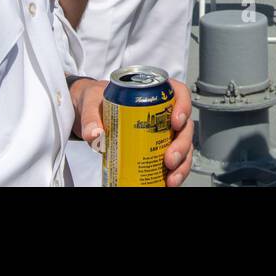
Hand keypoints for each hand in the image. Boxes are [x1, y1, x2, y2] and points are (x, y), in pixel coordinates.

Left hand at [70, 76, 195, 186]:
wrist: (90, 115)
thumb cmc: (96, 101)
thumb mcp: (91, 102)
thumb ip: (91, 117)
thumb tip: (96, 135)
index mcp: (154, 93)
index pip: (179, 93)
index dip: (184, 106)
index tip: (176, 122)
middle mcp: (164, 112)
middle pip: (185, 125)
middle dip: (182, 144)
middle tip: (169, 159)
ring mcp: (163, 132)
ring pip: (183, 146)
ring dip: (182, 163)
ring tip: (171, 178)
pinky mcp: (158, 148)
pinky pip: (174, 160)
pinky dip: (174, 173)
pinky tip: (167, 182)